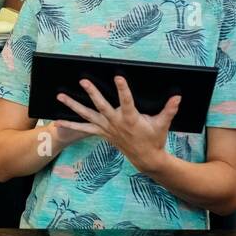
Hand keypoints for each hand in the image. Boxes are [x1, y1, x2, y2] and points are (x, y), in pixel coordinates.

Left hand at [54, 77, 179, 172]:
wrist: (145, 159)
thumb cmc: (154, 139)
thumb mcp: (163, 124)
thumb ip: (169, 109)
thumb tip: (178, 97)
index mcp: (131, 118)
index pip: (127, 100)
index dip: (123, 89)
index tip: (118, 76)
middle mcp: (116, 122)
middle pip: (101, 105)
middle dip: (92, 92)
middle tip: (83, 80)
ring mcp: (107, 128)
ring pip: (87, 115)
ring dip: (73, 105)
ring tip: (60, 96)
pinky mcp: (102, 132)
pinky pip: (83, 129)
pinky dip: (70, 124)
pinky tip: (57, 121)